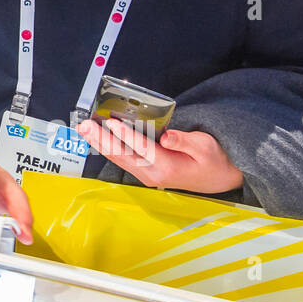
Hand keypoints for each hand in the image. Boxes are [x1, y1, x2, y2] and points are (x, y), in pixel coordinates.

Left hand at [77, 118, 242, 193]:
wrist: (218, 179)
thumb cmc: (213, 160)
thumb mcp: (206, 147)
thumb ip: (186, 141)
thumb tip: (167, 137)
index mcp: (167, 166)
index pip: (142, 148)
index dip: (125, 134)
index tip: (111, 122)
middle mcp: (152, 173)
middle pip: (122, 154)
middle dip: (101, 138)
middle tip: (85, 125)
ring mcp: (146, 175)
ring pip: (118, 158)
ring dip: (100, 143)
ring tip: (84, 129)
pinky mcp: (144, 172)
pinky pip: (122, 159)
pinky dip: (108, 148)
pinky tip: (97, 138)